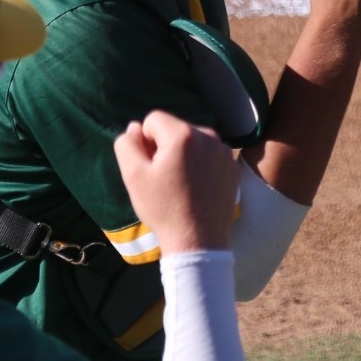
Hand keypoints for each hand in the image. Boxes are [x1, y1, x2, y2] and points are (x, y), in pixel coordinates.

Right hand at [114, 111, 239, 252]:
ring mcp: (224, 151)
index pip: (153, 119)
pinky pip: (209, 155)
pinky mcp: (233, 166)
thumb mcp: (133, 176)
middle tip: (163, 178)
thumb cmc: (163, 208)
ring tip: (179, 185)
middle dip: (164, 147)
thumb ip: (127, 145)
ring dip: (182, 155)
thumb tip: (135, 127)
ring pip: (192, 141)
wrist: (199, 240)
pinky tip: (196, 188)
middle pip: (174, 129)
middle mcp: (209, 136)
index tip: (150, 167)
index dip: (144, 142)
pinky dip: (199, 165)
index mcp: (183, 134)